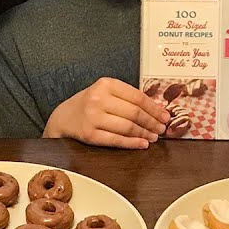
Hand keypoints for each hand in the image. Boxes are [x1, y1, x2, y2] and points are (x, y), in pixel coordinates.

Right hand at [43, 77, 169, 148]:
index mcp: (105, 84)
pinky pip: (116, 140)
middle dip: (152, 122)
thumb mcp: (105, 93)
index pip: (137, 97)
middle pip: (134, 112)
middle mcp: (98, 99)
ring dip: (144, 133)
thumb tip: (157, 110)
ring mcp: (93, 117)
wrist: (63, 118)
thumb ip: (127, 98)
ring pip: (127, 127)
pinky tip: (142, 144)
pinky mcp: (89, 134)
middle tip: (162, 128)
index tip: (165, 115)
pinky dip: (132, 143)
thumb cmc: (89, 105)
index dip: (155, 108)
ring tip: (154, 137)